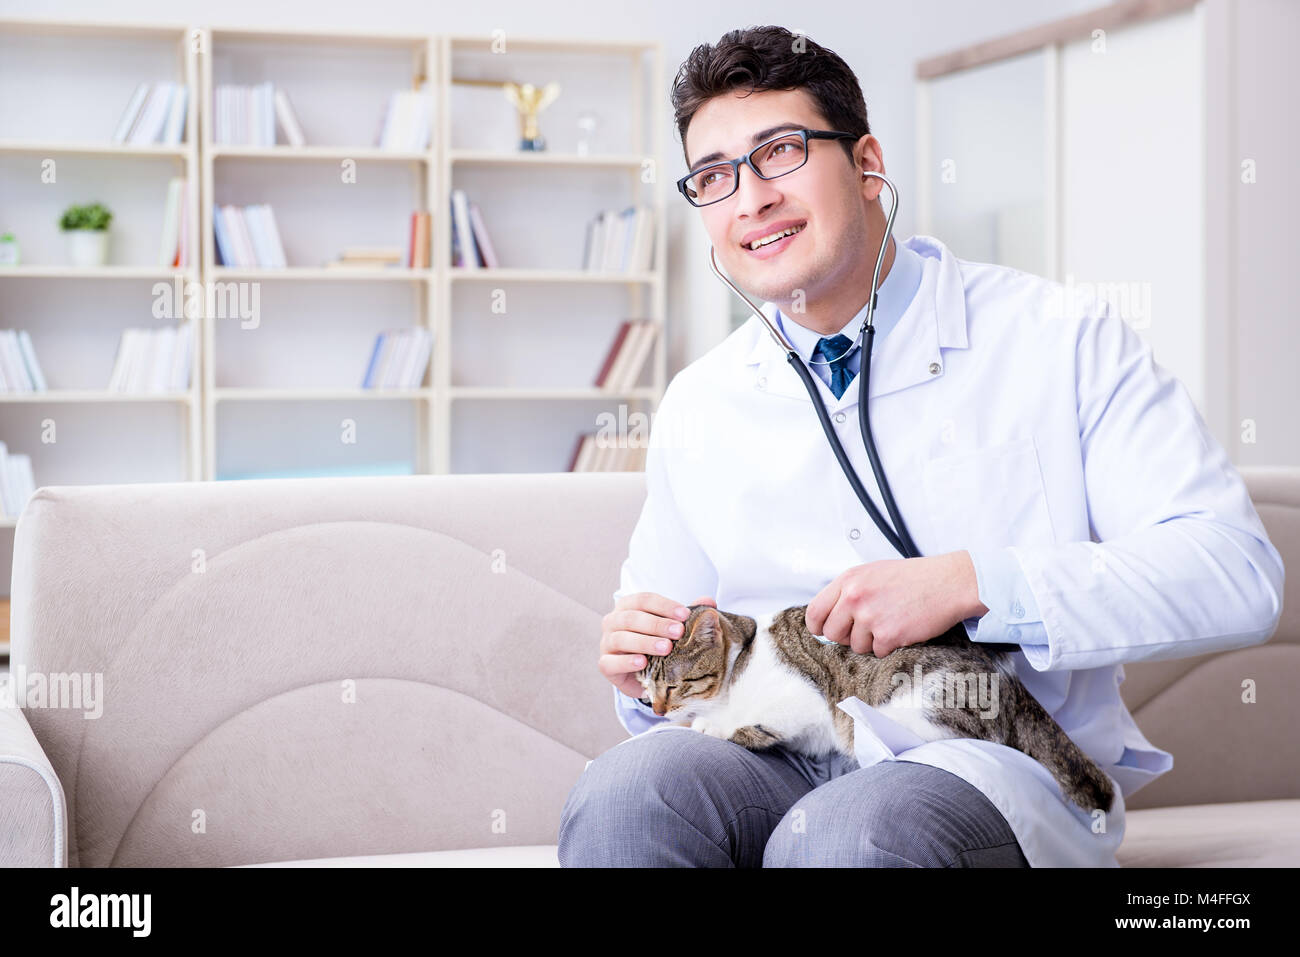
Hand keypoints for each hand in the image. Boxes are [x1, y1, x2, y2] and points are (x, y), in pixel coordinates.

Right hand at [599, 592, 716, 698]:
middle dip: (657, 624)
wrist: (644, 674)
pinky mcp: (605, 664)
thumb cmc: (656, 643)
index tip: (685, 614)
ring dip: (645, 642)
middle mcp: (613, 621)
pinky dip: (627, 661)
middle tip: (679, 632)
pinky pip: (611, 662)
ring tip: (666, 648)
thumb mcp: (672, 628)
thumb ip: (686, 615)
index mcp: (628, 606)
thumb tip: (709, 602)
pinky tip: (642, 663)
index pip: (644, 599)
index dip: (664, 606)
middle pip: (632, 617)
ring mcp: (607, 642)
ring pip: (621, 638)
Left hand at [804, 552, 981, 656]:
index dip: (819, 626)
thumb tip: (827, 620)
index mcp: (848, 580)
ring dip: (871, 641)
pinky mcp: (888, 634)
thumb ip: (847, 593)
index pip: (815, 612)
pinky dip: (889, 646)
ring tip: (890, 622)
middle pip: (832, 634)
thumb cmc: (912, 578)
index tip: (827, 631)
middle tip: (868, 627)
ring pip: (855, 646)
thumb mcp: (872, 574)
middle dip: (847, 636)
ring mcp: (870, 616)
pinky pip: (877, 652)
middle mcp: (855, 597)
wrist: (948, 583)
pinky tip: (902, 628)